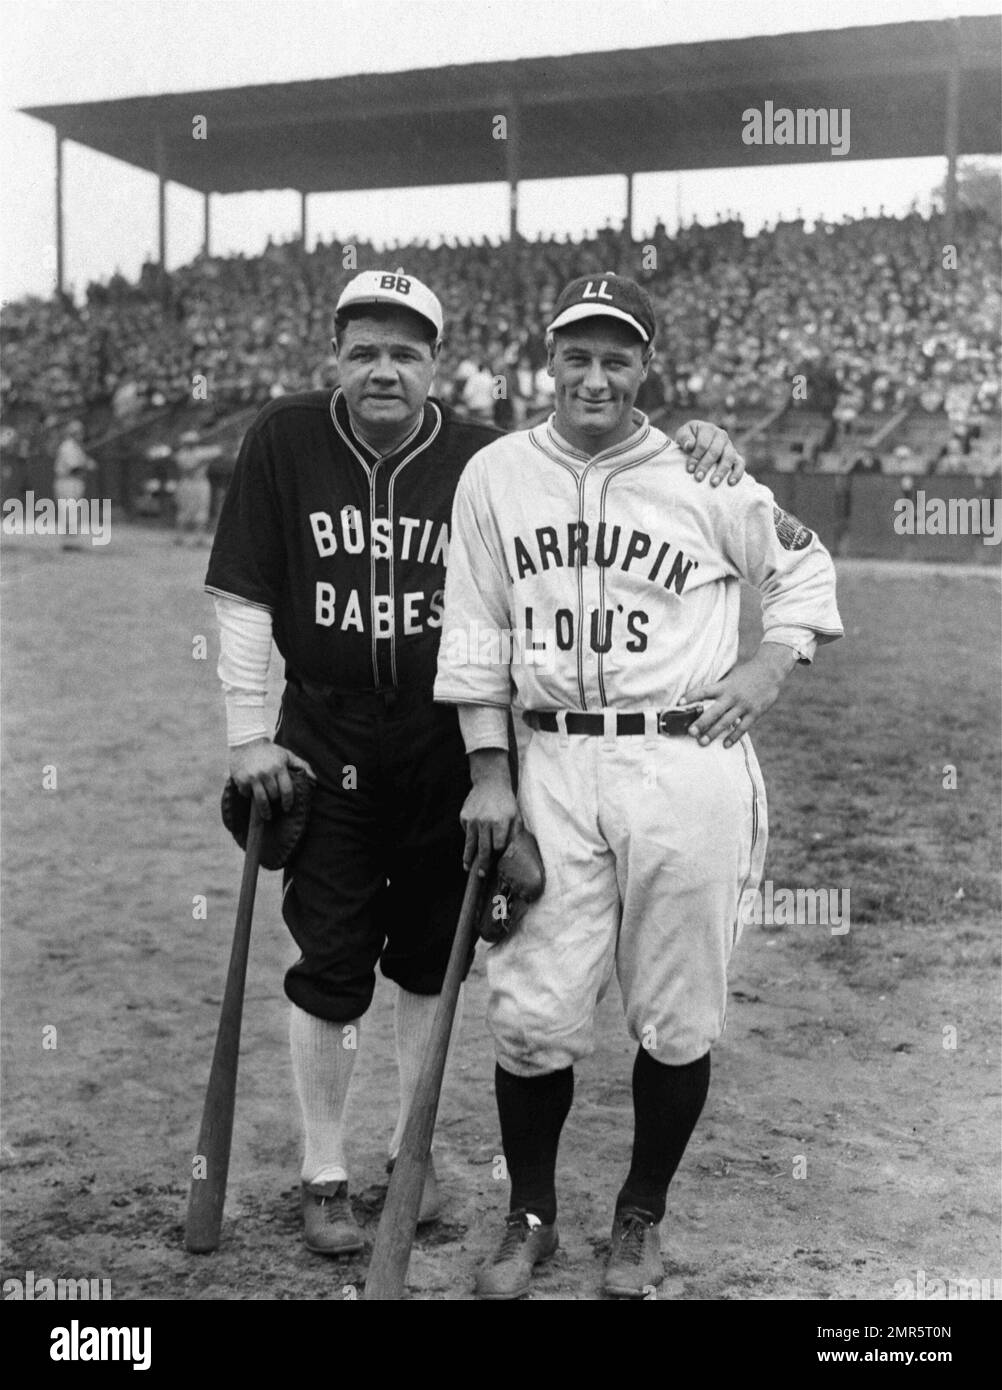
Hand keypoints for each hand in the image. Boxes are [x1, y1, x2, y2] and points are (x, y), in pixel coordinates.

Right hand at [228, 739, 315, 819]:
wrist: (247, 741)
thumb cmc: (270, 751)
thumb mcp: (287, 755)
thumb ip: (301, 765)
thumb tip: (314, 779)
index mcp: (279, 767)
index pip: (287, 790)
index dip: (288, 801)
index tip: (287, 808)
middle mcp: (266, 773)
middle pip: (274, 795)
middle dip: (276, 800)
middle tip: (275, 802)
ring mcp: (253, 777)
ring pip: (261, 799)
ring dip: (264, 809)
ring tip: (267, 815)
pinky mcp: (241, 779)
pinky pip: (246, 794)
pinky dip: (249, 795)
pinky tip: (251, 793)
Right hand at [461, 757, 520, 877]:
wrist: (490, 782)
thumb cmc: (506, 802)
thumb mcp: (516, 816)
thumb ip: (513, 834)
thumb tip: (508, 853)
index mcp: (501, 822)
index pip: (498, 845)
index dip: (497, 853)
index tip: (496, 859)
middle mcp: (485, 822)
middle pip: (483, 848)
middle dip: (482, 863)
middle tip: (481, 875)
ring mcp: (473, 819)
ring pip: (470, 843)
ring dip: (468, 857)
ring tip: (467, 867)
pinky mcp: (464, 816)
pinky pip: (466, 832)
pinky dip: (469, 836)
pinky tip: (473, 836)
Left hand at [677, 420, 745, 485]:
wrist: (695, 444)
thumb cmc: (688, 440)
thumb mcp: (682, 435)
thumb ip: (684, 437)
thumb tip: (689, 445)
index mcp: (708, 429)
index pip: (703, 443)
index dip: (696, 456)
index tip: (689, 469)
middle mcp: (721, 435)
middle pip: (715, 451)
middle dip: (706, 465)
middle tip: (698, 478)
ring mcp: (730, 446)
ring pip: (729, 457)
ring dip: (721, 471)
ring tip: (713, 483)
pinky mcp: (735, 456)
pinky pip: (740, 463)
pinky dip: (737, 473)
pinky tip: (730, 483)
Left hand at [683, 644, 797, 747]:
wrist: (771, 670)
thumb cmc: (748, 673)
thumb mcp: (731, 676)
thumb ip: (719, 687)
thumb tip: (702, 697)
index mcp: (725, 685)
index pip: (704, 691)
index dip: (691, 696)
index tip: (679, 703)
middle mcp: (732, 696)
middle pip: (714, 711)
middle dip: (701, 722)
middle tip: (690, 732)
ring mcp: (744, 705)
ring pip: (726, 722)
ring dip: (713, 733)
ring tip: (702, 742)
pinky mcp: (755, 712)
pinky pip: (742, 727)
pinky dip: (733, 737)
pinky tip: (725, 744)